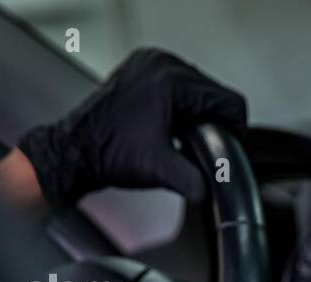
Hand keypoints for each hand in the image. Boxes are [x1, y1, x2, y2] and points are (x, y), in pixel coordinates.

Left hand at [17, 48, 246, 210]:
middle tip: (200, 146)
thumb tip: (215, 190)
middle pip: (214, 92)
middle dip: (214, 121)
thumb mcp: (161, 171)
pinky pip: (178, 84)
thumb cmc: (108, 153)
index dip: (235, 128)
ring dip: (199, 113)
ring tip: (184, 137)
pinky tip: (172, 125)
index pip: (228, 100)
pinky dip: (182, 105)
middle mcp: (160, 63)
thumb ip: (195, 180)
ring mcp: (149, 63)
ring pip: (198, 87)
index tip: (227, 146)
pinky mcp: (141, 68)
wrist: (75, 150)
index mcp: (170, 80)